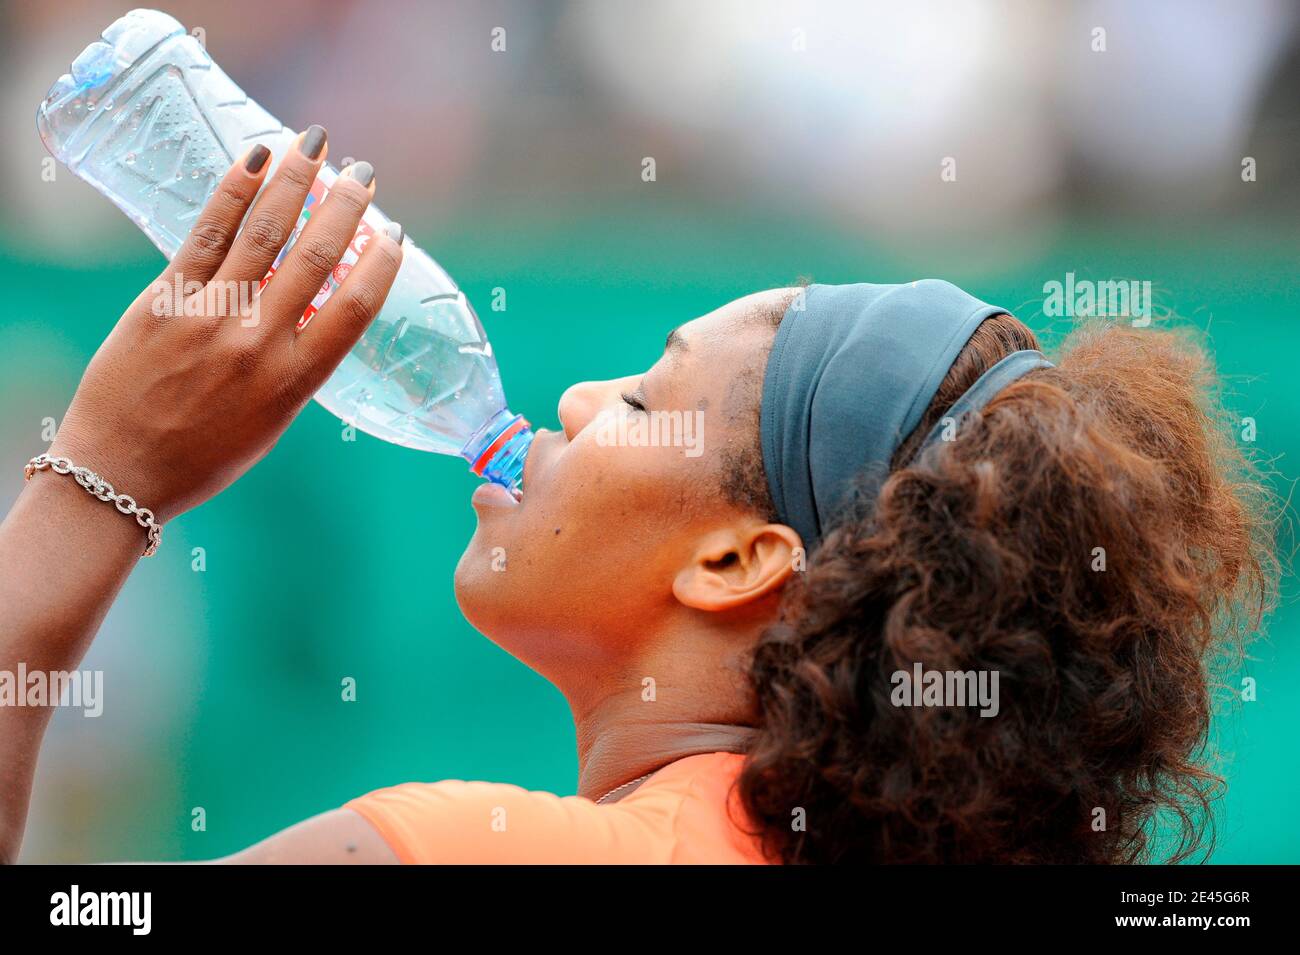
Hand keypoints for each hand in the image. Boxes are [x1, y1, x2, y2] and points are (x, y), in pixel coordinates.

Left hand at [48, 125, 402, 521]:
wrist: (120, 471)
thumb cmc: (202, 456)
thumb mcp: (271, 422)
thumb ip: (295, 366)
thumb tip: (310, 308)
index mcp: (294, 380)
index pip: (354, 309)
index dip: (381, 265)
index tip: (394, 236)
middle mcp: (257, 342)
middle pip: (314, 258)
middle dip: (345, 207)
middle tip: (364, 174)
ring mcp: (209, 315)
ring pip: (264, 233)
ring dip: (296, 181)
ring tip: (316, 146)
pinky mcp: (165, 297)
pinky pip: (207, 233)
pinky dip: (234, 191)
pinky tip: (255, 160)